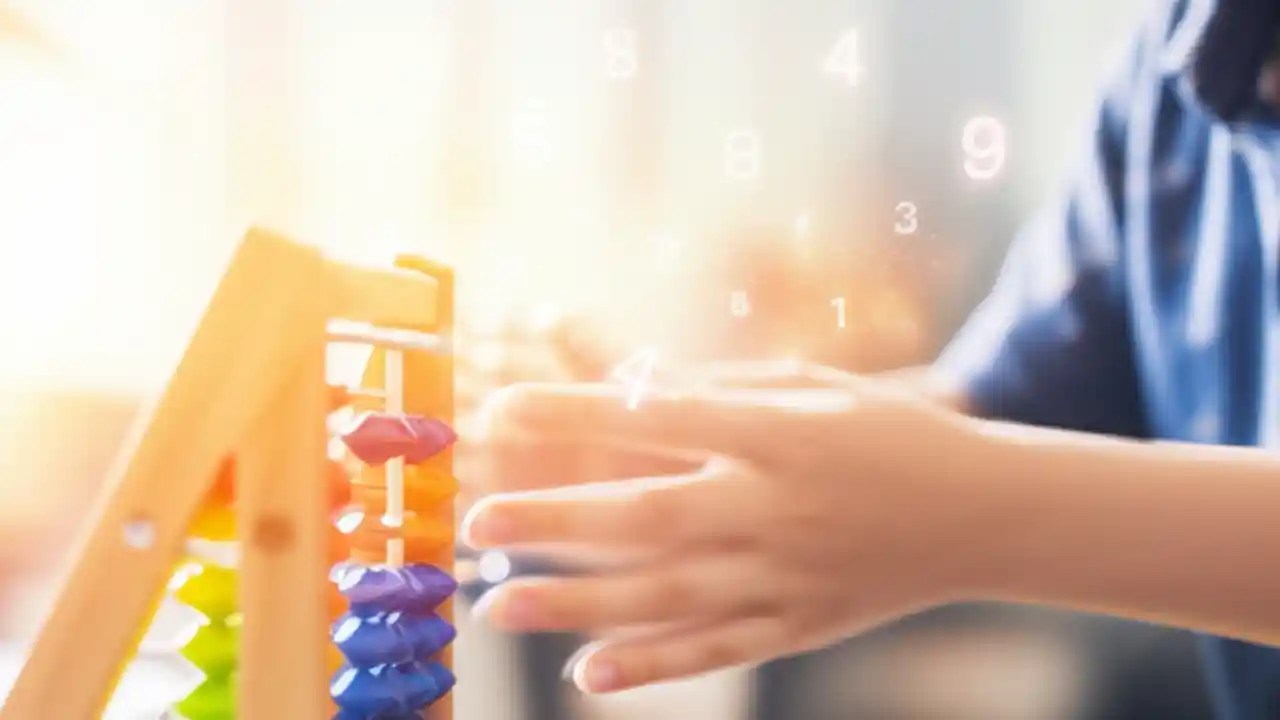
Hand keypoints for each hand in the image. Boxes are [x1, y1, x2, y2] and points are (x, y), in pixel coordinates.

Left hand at [463, 368, 990, 693]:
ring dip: (576, 604)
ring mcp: (788, 575)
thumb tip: (626, 389)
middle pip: (647, 517)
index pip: (658, 419)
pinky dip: (652, 666)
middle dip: (555, 520)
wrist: (987, 515)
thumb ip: (721, 389)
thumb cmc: (890, 433)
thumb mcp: (815, 388)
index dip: (575, 414)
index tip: (502, 411)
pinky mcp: (800, 626)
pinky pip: (716, 650)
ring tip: (500, 605)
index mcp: (780, 433)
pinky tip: (587, 674)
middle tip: (479, 522)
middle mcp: (777, 507)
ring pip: (666, 597)